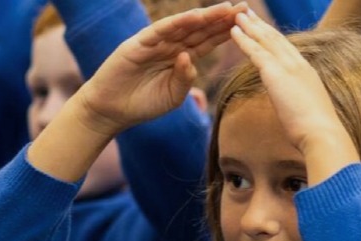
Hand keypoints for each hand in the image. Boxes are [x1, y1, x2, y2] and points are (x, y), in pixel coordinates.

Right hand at [72, 3, 244, 136]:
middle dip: (222, 19)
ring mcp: (155, 43)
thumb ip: (185, 79)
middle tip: (245, 8)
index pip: (208, 42)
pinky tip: (195, 17)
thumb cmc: (142, 104)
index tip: (249, 24)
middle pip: (201, 30)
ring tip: (226, 9)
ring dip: (205, 17)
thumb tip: (189, 58)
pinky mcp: (139, 44)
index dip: (226, 32)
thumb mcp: (172, 96)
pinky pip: (161, 31)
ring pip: (184, 26)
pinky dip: (177, 23)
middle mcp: (171, 46)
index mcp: (182, 58)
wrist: (111, 111)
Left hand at [228, 9, 357, 182]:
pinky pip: (256, 51)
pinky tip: (233, 31)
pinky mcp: (276, 73)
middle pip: (276, 38)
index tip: (264, 28)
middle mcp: (299, 64)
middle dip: (261, 25)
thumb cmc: (316, 132)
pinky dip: (243, 39)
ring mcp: (288, 66)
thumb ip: (299, 104)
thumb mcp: (308, 111)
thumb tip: (294, 109)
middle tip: (248, 13)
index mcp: (307, 72)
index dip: (274, 37)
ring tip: (237, 15)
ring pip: (265, 40)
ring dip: (250, 26)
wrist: (322, 134)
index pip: (287, 49)